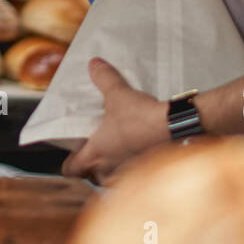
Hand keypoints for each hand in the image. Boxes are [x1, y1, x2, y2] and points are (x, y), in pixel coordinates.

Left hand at [63, 57, 169, 184]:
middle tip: (95, 150)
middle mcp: (108, 169)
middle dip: (91, 166)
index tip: (73, 153)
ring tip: (117, 152)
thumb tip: (94, 64)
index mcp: (95, 154)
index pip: (70, 169)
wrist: (175, 129)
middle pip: (90, 177)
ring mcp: (127, 173)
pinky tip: (138, 153)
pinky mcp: (146, 173)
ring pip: (112, 179)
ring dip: (111, 169)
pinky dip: (132, 168)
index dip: (68, 162)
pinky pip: (132, 175)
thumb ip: (104, 78)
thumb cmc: (142, 119)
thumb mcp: (119, 93)